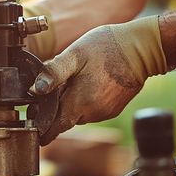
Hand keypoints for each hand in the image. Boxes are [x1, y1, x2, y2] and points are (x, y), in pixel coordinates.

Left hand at [31, 16, 166, 145]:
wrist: (141, 48)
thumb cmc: (107, 47)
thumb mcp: (74, 54)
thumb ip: (53, 72)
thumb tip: (35, 89)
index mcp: (80, 102)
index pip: (56, 127)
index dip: (43, 128)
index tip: (35, 128)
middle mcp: (93, 112)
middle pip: (66, 119)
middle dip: (57, 107)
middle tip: (56, 87)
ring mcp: (105, 112)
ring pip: (79, 114)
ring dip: (72, 103)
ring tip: (75, 79)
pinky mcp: (114, 108)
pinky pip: (93, 110)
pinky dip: (86, 101)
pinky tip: (89, 82)